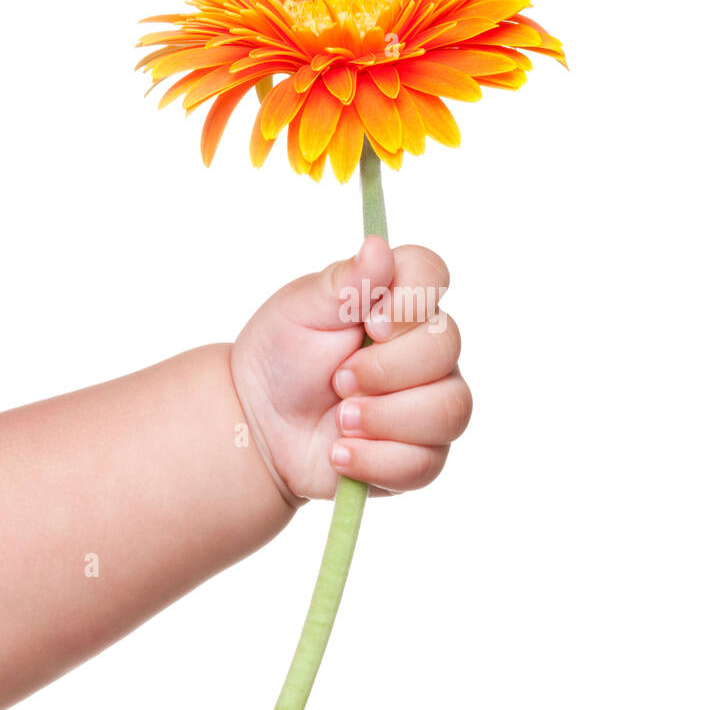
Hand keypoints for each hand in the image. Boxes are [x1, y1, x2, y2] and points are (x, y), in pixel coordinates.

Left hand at [230, 237, 471, 501]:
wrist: (261, 424)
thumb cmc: (284, 356)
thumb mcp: (301, 310)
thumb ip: (344, 282)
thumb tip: (378, 247)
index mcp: (397, 299)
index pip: (433, 275)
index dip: (408, 300)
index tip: (368, 322)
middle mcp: (426, 347)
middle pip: (446, 347)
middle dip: (385, 370)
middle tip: (338, 379)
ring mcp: (430, 402)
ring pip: (450, 409)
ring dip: (385, 418)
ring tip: (341, 420)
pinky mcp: (422, 454)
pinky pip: (426, 462)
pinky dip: (376, 460)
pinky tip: (341, 452)